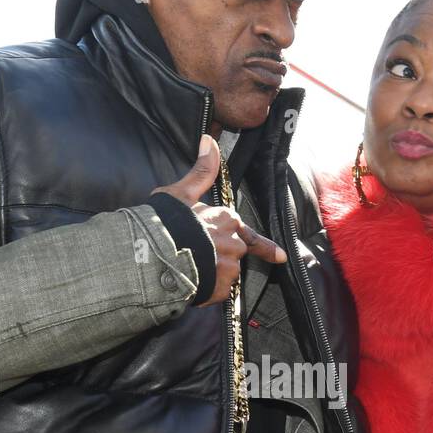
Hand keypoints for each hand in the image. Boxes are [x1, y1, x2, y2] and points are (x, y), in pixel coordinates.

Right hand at [152, 135, 286, 306]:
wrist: (154, 257)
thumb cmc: (165, 224)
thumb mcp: (180, 193)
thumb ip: (200, 171)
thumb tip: (210, 140)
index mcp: (227, 218)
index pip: (245, 232)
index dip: (260, 245)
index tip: (279, 256)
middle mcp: (234, 242)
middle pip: (234, 252)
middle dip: (221, 256)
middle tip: (198, 257)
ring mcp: (230, 267)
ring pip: (228, 272)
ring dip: (215, 274)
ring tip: (191, 271)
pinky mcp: (222, 289)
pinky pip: (219, 291)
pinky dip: (209, 290)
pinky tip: (194, 285)